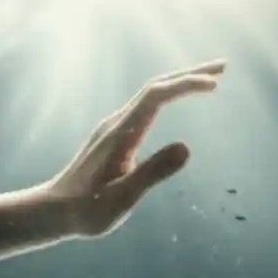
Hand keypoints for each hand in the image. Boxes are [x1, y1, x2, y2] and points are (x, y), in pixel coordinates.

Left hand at [44, 59, 226, 236]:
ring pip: (151, 94)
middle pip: (156, 87)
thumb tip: (187, 147)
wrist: (53, 211)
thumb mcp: (122, 199)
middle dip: (190, 73)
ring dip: (180, 82)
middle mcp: (117, 124)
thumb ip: (153, 173)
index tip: (215, 84)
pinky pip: (147, 106)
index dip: (185, 85)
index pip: (156, 96)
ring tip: (212, 79)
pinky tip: (177, 98)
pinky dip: (168, 95)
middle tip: (224, 66)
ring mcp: (115, 128)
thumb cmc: (86, 210)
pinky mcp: (115, 136)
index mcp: (120, 134)